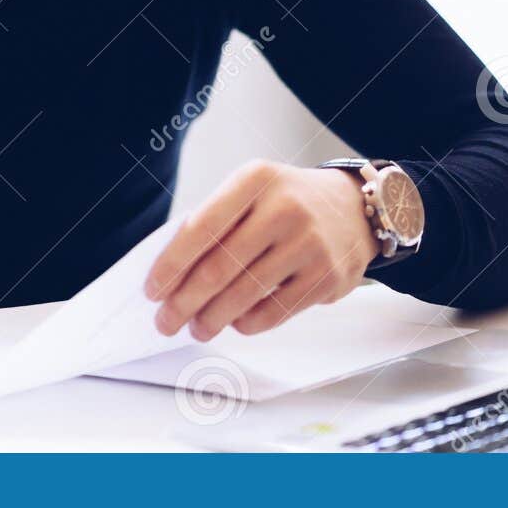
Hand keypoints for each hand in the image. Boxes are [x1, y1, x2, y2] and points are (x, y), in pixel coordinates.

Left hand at [143, 159, 377, 340]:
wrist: (354, 208)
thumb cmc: (287, 202)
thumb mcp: (253, 191)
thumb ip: (217, 222)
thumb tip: (171, 274)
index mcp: (256, 179)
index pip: (201, 227)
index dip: (171, 264)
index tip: (152, 290)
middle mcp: (284, 208)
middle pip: (220, 267)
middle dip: (184, 302)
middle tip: (165, 322)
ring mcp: (309, 243)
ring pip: (245, 294)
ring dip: (212, 319)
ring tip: (196, 328)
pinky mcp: (328, 276)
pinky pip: (276, 311)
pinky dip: (248, 323)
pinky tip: (235, 323)